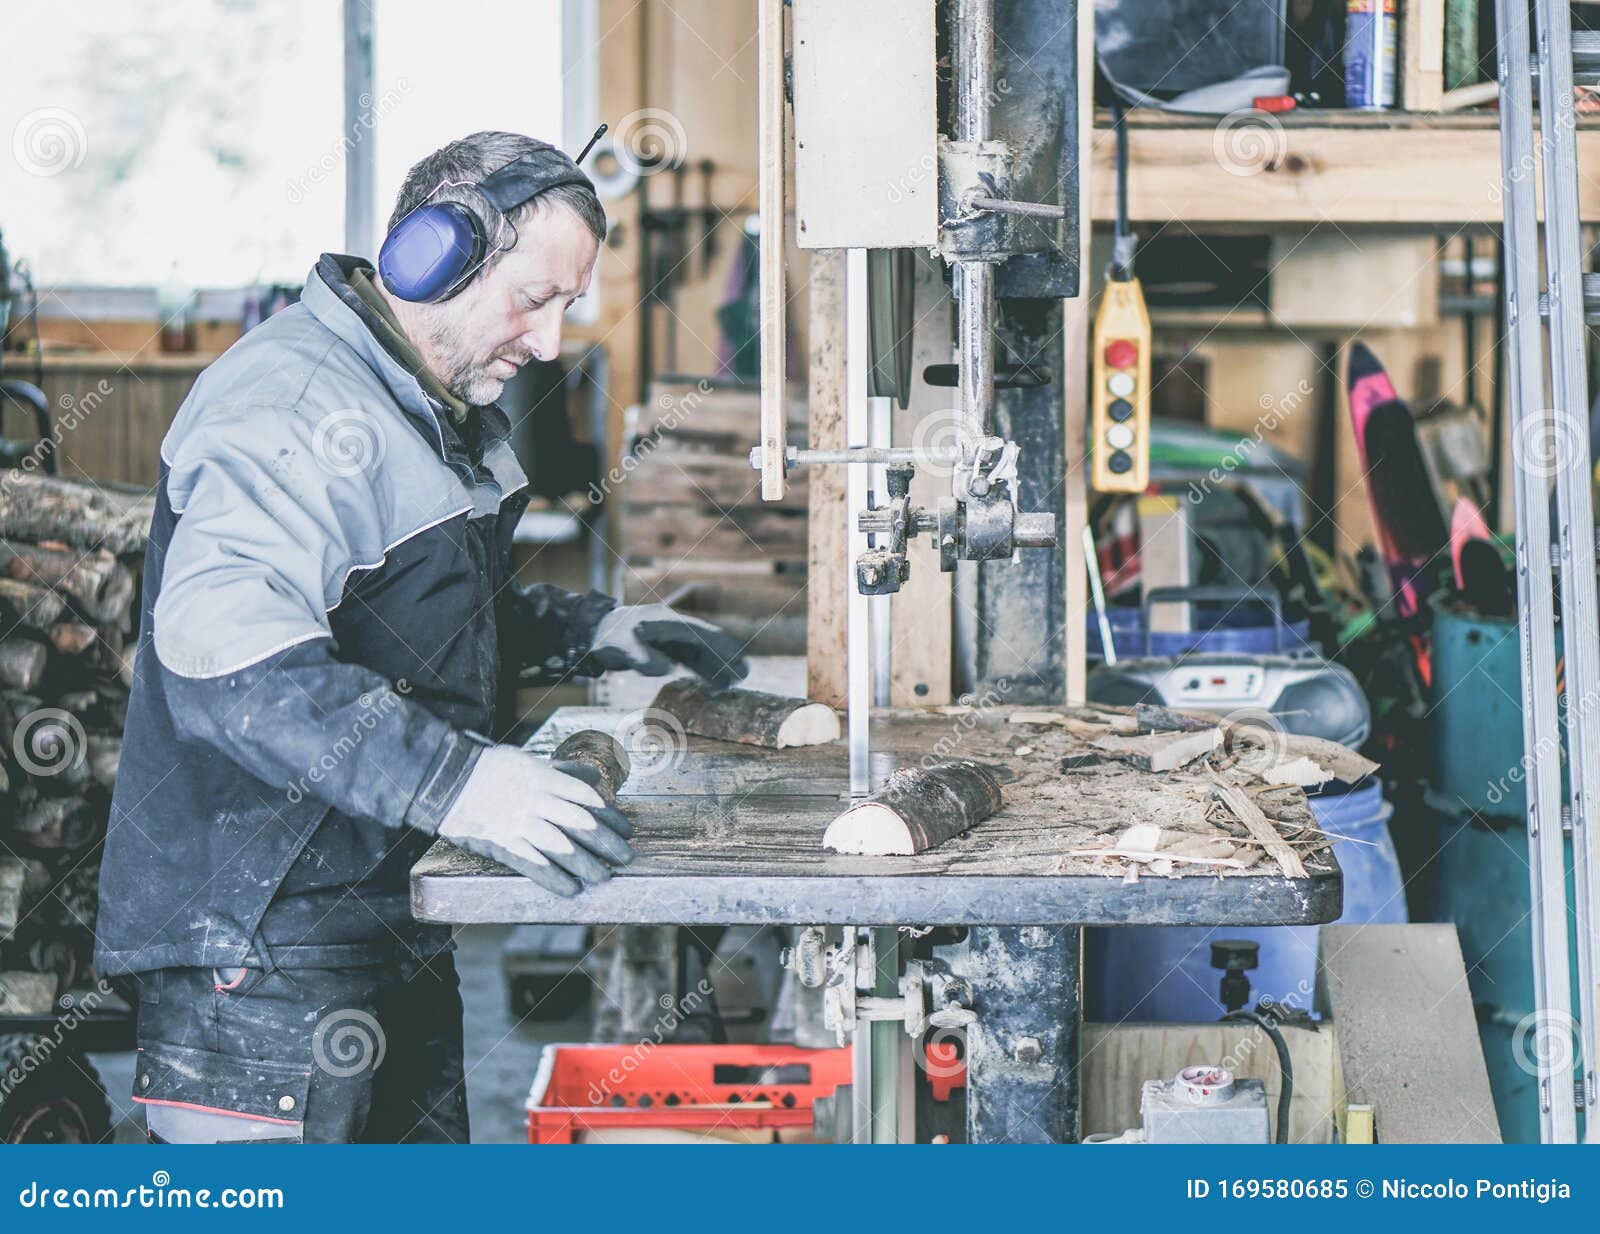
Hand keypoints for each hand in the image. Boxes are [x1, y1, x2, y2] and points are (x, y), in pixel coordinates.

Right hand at [438, 747, 633, 895]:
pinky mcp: (503, 844)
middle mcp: (537, 801)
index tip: (626, 829)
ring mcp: (520, 824)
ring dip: (588, 866)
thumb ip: (563, 771)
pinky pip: (534, 865)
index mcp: (545, 779)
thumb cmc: (493, 769)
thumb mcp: (531, 761)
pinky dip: (555, 879)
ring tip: (604, 876)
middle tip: (626, 857)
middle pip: (582, 825)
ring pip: (563, 848)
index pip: (588, 799)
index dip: (611, 817)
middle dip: (608, 843)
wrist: (449, 779)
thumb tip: (592, 779)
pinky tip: (571, 889)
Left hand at [584, 603, 748, 687]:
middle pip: (705, 644)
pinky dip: (702, 671)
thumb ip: (642, 656)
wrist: (593, 631)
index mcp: (668, 623)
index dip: (720, 647)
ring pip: (699, 654)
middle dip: (725, 659)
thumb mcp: (621, 645)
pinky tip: (713, 684)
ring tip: (734, 684)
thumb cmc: (607, 635)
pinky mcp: (665, 650)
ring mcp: (670, 640)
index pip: (701, 634)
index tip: (737, 658)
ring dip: (716, 667)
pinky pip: (689, 661)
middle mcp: (674, 630)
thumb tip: (666, 668)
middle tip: (744, 676)